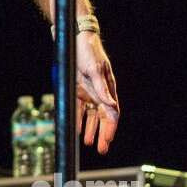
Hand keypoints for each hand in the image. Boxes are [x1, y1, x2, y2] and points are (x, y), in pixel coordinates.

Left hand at [75, 30, 119, 154]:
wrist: (75, 38)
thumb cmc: (89, 51)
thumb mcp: (94, 70)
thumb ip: (102, 88)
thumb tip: (111, 104)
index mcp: (108, 88)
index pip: (112, 113)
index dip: (110, 127)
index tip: (108, 140)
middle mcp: (99, 93)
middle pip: (103, 118)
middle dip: (102, 134)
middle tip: (101, 149)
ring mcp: (88, 92)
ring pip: (91, 116)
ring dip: (90, 129)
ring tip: (88, 142)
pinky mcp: (78, 90)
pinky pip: (79, 109)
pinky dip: (78, 119)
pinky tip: (77, 129)